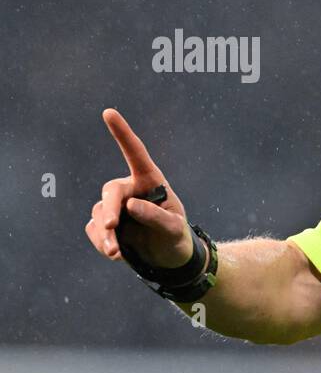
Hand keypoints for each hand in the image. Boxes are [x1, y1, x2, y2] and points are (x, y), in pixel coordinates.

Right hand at [85, 108, 192, 267]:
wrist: (167, 260)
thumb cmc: (175, 238)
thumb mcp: (174, 229)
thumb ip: (156, 216)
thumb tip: (130, 205)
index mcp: (151, 181)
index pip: (135, 154)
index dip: (122, 133)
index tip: (109, 112)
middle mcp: (129, 189)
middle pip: (111, 191)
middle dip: (111, 209)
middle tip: (112, 226)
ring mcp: (114, 207)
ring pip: (101, 214)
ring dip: (107, 234)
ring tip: (117, 251)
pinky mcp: (103, 225)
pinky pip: (94, 230)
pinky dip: (102, 242)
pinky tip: (116, 253)